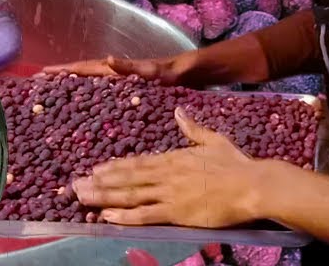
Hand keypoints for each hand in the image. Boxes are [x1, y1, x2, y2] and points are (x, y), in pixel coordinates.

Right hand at [39, 55, 182, 82]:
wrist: (195, 74)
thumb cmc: (175, 73)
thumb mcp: (154, 71)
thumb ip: (132, 67)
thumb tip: (106, 59)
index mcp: (117, 70)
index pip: (85, 68)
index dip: (64, 71)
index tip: (41, 73)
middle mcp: (116, 74)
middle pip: (83, 74)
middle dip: (61, 77)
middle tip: (38, 84)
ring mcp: (123, 83)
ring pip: (91, 84)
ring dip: (72, 86)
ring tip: (53, 95)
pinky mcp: (131, 92)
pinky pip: (104, 94)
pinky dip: (90, 96)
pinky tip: (86, 107)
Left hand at [71, 108, 261, 228]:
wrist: (253, 184)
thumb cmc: (237, 164)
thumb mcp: (213, 140)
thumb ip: (192, 128)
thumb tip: (178, 111)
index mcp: (173, 158)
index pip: (137, 162)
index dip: (115, 167)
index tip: (95, 168)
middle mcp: (165, 175)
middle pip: (126, 178)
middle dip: (99, 182)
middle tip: (75, 185)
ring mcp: (169, 194)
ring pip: (129, 195)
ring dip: (104, 197)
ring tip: (82, 197)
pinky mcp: (176, 213)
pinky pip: (145, 215)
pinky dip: (124, 215)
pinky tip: (106, 216)